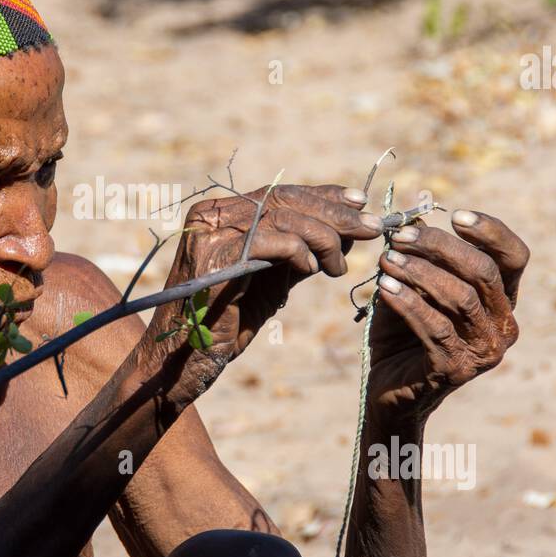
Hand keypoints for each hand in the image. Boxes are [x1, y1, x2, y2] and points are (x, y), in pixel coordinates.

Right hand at [141, 184, 382, 401]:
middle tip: (374, 227)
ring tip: (340, 266)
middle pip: (285, 199)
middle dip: (335, 213)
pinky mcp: (214, 257)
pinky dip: (300, 253)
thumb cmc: (225, 324)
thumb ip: (301, 252)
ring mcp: (209, 233)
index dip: (324, 195)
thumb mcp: (271, 280)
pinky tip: (313, 270)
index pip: (280, 193)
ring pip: (284, 218)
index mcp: (220, 214)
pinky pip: (272, 242)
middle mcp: (210, 215)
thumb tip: (347, 231)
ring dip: (325, 238)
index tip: (361, 202)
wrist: (181, 362)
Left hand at [366, 210, 528, 428]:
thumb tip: (414, 216)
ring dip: (419, 273)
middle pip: (483, 272)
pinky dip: (408, 303)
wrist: (388, 389)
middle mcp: (504, 326)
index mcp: (502, 300)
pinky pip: (435, 327)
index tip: (457, 215)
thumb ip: (419, 256)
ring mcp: (485, 351)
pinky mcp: (458, 369)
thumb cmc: (402, 332)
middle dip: (440, 247)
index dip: (492, 231)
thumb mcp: (412, 286)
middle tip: (400, 236)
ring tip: (386, 259)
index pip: (514, 257)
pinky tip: (384, 288)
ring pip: (460, 298)